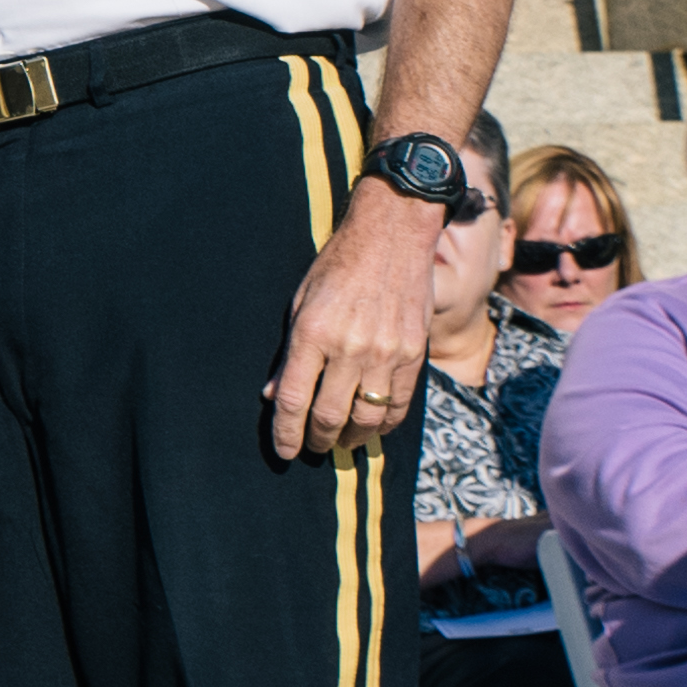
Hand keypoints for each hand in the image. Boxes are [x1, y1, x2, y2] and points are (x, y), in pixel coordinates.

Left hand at [267, 188, 436, 465]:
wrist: (393, 235)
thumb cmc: (339, 265)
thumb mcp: (301, 302)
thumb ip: (289, 352)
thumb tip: (272, 394)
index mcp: (313, 334)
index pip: (292, 400)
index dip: (285, 433)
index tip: (284, 451)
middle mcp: (349, 348)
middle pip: (329, 416)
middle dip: (317, 440)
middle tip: (312, 447)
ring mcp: (386, 353)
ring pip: (367, 418)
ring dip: (351, 438)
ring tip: (341, 442)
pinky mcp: (413, 354)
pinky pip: (399, 405)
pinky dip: (385, 424)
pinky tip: (373, 427)